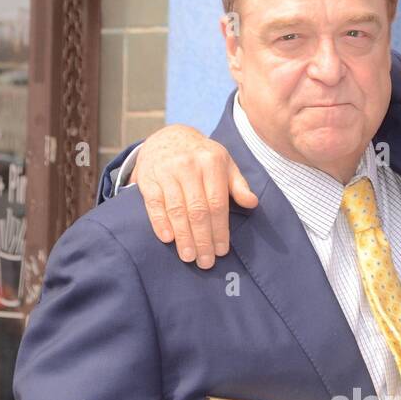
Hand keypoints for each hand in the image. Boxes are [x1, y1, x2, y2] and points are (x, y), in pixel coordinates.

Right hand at [131, 125, 258, 268]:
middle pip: (197, 210)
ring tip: (189, 257)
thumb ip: (238, 185)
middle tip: (205, 262)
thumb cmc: (202, 157)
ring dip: (183, 237)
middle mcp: (188, 165)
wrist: (168, 137)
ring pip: (176, 210)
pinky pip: (154, 204)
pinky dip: (160, 222)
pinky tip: (167, 239)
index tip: (221, 251)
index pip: (217, 203)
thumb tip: (252, 203)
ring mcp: (166, 171)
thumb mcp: (224, 164)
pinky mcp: (148, 178)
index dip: (219, 230)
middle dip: (202, 239)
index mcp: (211, 162)